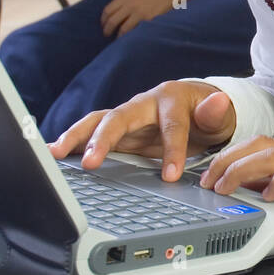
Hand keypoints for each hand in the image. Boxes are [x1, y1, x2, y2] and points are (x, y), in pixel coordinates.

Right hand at [48, 81, 236, 180]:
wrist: (195, 106)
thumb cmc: (205, 114)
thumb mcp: (217, 115)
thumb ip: (215, 113)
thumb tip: (219, 101)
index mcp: (170, 99)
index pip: (170, 126)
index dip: (171, 150)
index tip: (171, 175)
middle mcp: (143, 103)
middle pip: (119, 117)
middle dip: (103, 138)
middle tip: (90, 161)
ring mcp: (127, 116)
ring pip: (97, 122)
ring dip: (76, 137)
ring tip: (54, 153)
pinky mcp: (117, 130)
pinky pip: (91, 132)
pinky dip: (73, 142)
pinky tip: (54, 154)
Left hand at [100, 0, 185, 36]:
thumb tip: (117, 9)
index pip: (107, 11)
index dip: (103, 20)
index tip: (103, 24)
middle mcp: (129, 5)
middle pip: (112, 21)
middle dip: (107, 30)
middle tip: (107, 34)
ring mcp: (139, 13)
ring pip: (122, 29)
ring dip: (118, 36)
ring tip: (118, 40)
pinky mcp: (148, 20)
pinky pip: (136, 31)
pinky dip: (131, 36)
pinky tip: (131, 38)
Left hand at [199, 137, 273, 274]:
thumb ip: (273, 195)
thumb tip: (238, 189)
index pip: (262, 145)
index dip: (231, 156)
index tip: (210, 175)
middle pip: (262, 144)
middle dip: (229, 159)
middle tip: (208, 180)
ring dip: (242, 169)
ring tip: (224, 187)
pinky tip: (266, 195)